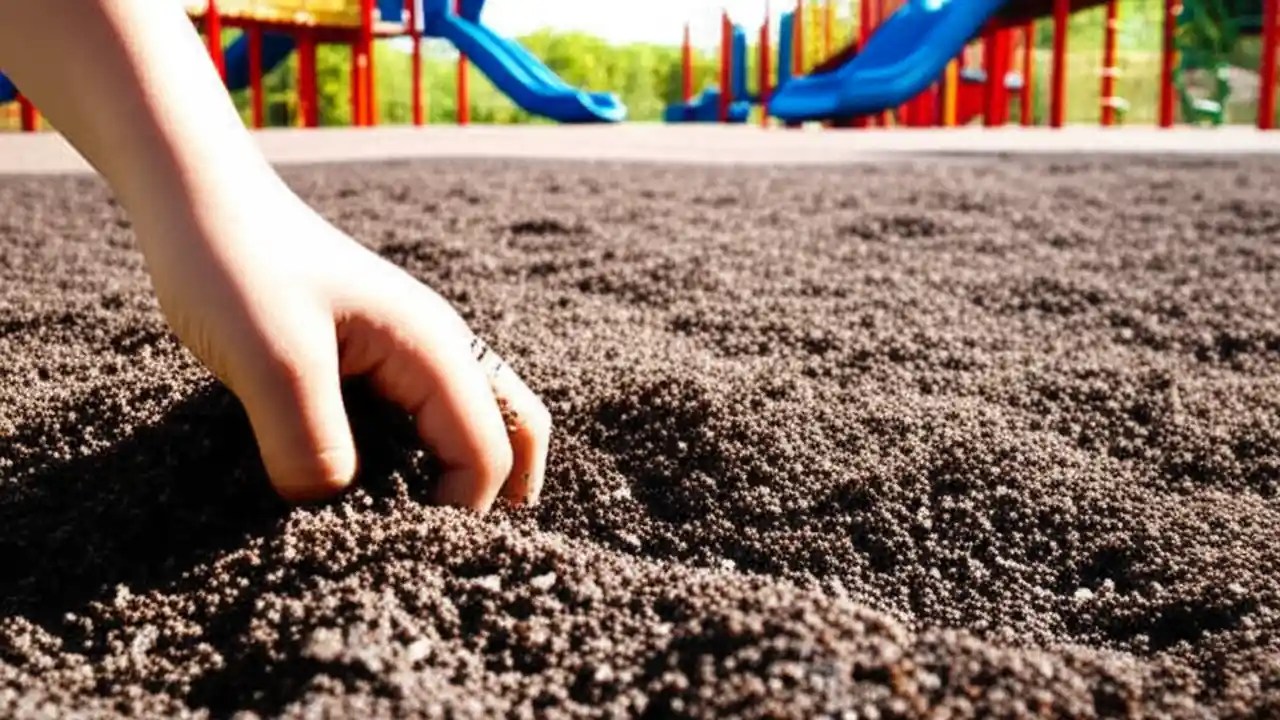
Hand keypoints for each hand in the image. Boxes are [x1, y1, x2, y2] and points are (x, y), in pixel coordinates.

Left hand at [137, 182, 549, 509]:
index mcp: (433, 348)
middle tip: (447, 550)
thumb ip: (311, 446)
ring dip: (466, 473)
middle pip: (517, 430)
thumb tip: (332, 511)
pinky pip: (428, 411)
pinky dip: (426, 453)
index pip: (488, 452)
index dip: (458, 513)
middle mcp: (440, 346)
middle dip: (499, 494)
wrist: (198, 198)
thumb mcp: (271, 362)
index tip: (396, 548)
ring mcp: (412, 346)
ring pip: (477, 419)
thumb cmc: (235, 265)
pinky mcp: (375, 351)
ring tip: (418, 526)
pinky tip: (376, 481)